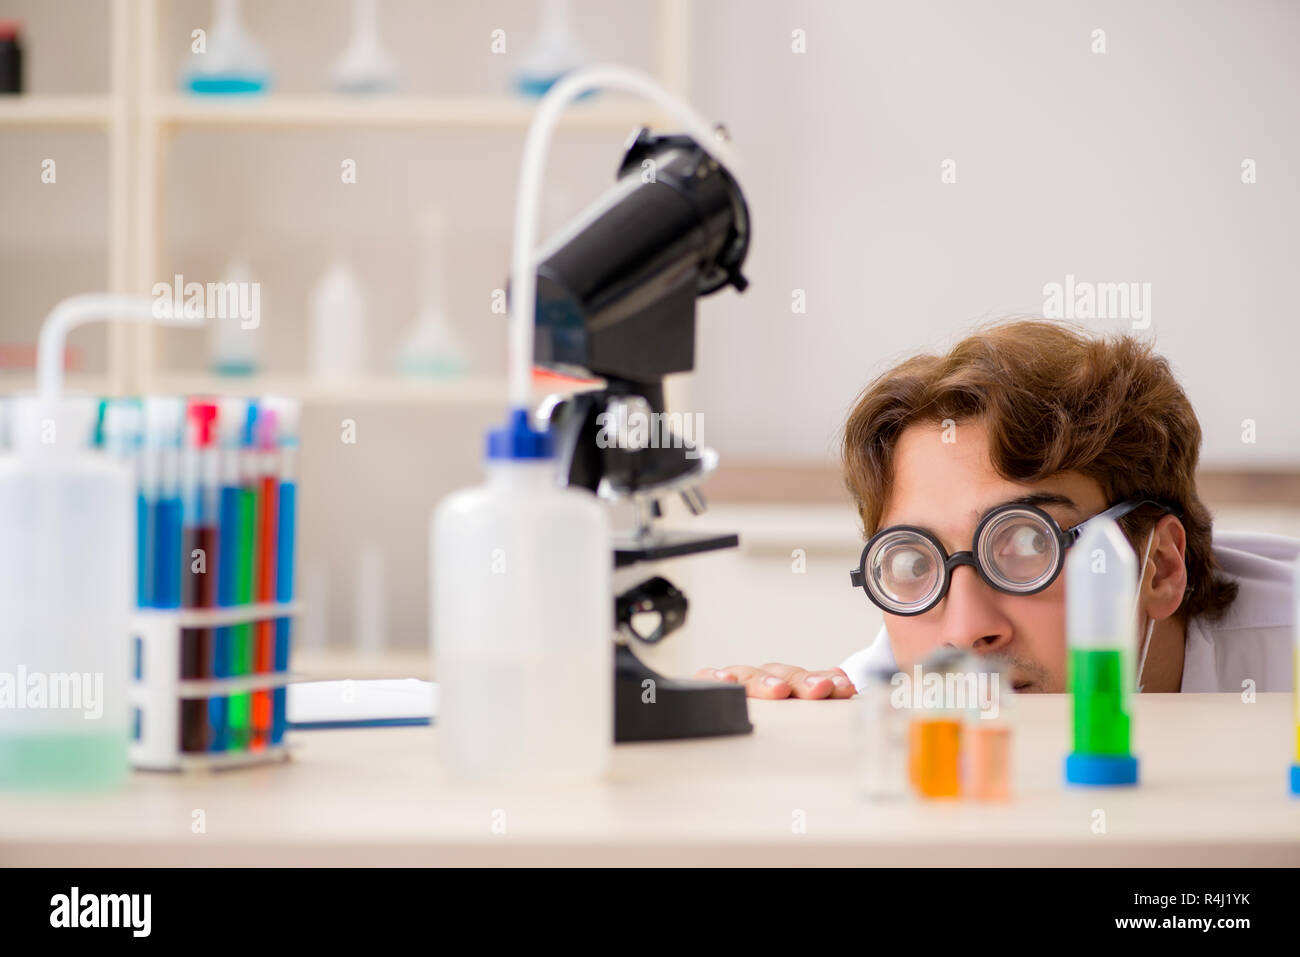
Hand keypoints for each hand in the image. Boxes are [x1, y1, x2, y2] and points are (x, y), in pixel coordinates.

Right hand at [695, 663, 856, 699]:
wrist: (729, 707)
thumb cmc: (778, 715)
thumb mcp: (806, 715)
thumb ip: (829, 709)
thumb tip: (860, 703)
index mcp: (793, 684)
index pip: (812, 678)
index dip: (829, 681)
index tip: (844, 687)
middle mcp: (768, 678)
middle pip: (785, 675)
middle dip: (803, 682)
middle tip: (819, 689)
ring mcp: (741, 680)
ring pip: (752, 674)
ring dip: (767, 680)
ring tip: (778, 690)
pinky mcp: (712, 683)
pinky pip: (710, 677)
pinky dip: (716, 676)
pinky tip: (726, 680)